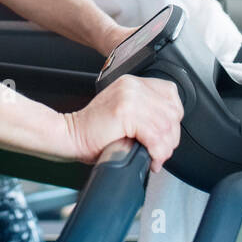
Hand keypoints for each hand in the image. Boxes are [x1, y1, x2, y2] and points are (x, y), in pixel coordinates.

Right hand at [63, 75, 182, 172]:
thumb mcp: (122, 112)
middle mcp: (132, 86)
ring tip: (155, 158)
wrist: (69, 135)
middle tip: (160, 152)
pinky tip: (150, 159)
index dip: (173, 118)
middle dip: (170, 137)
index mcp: (133, 83)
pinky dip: (156, 152)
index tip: (165, 135)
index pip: (170, 94)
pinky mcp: (124, 112)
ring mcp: (129, 97)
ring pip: (165, 126)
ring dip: (164, 149)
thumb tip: (169, 130)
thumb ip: (144, 111)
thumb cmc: (93, 131)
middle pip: (172, 111)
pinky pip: (154, 135)